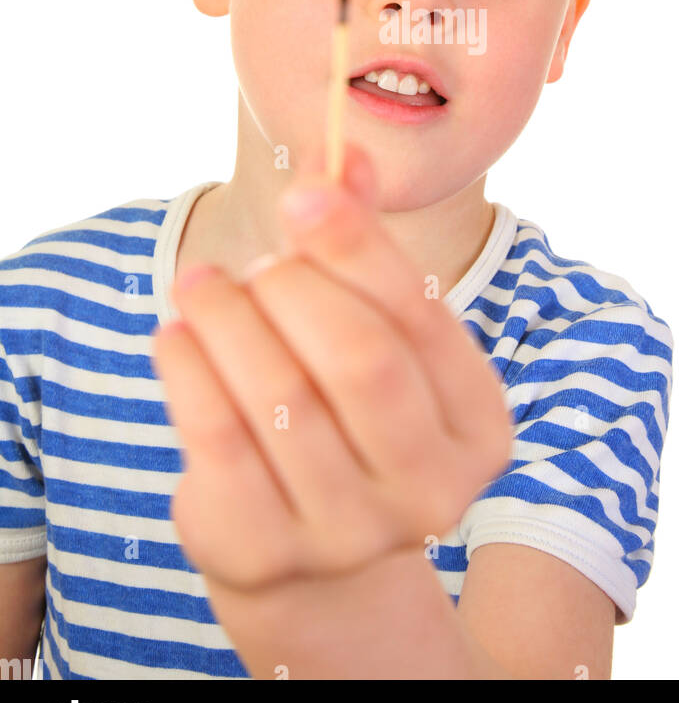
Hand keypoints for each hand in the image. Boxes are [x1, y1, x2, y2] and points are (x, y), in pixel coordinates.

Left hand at [151, 142, 512, 600]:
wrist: (312, 550)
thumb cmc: (350, 414)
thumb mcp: (376, 334)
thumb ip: (361, 245)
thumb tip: (342, 152)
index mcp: (477, 423)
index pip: (419, 314)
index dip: (356, 244)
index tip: (301, 194)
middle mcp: (429, 488)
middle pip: (358, 359)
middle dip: (292, 287)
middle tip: (254, 264)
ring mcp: (348, 532)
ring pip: (279, 395)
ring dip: (226, 316)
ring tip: (201, 285)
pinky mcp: (263, 550)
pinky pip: (216, 438)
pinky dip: (188, 368)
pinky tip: (177, 334)